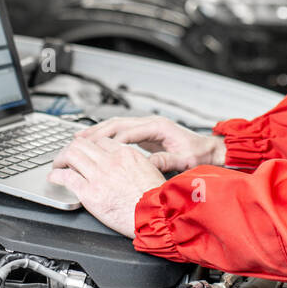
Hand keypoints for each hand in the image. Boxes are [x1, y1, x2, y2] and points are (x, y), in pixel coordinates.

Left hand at [48, 133, 166, 236]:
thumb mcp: (150, 171)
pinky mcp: (89, 193)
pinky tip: (54, 178)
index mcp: (126, 154)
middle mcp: (110, 161)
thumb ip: (134, 163)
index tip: (85, 151)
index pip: (100, 141)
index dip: (90, 145)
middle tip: (66, 156)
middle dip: (71, 148)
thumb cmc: (157, 199)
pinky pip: (66, 177)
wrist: (156, 216)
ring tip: (58, 165)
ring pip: (71, 155)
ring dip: (60, 159)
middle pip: (82, 143)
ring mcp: (98, 176)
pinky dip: (56, 175)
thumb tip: (128, 165)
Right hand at [70, 115, 225, 171]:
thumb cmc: (198, 154)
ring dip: (98, 132)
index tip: (98, 150)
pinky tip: (95, 144)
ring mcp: (147, 127)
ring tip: (79, 139)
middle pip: (118, 124)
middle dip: (97, 132)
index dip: (112, 141)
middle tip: (78, 140)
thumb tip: (148, 164)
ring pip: (117, 126)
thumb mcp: (183, 159)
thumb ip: (165, 160)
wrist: (208, 150)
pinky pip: (121, 133)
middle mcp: (151, 123)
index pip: (129, 131)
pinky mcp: (146, 134)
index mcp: (159, 127)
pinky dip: (106, 137)